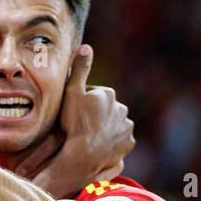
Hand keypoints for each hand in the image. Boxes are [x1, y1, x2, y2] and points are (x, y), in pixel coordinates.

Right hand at [26, 45, 134, 196]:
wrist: (83, 154)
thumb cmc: (75, 122)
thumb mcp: (71, 92)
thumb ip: (80, 69)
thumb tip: (86, 47)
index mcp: (108, 94)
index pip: (94, 95)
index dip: (81, 103)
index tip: (73, 112)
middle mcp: (122, 108)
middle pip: (105, 109)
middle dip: (96, 114)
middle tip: (79, 125)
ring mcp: (126, 127)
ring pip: (114, 124)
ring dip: (104, 128)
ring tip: (89, 136)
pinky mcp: (128, 143)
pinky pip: (119, 140)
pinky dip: (111, 141)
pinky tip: (99, 145)